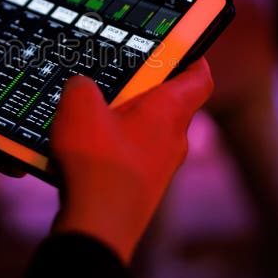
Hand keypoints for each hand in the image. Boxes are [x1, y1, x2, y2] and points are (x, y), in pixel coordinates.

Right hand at [51, 58, 213, 263]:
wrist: (96, 228)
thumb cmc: (98, 166)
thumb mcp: (78, 105)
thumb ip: (82, 85)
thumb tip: (82, 87)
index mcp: (170, 111)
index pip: (199, 77)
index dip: (193, 58)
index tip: (180, 48)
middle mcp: (172, 140)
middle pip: (166, 104)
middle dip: (139, 91)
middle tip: (111, 80)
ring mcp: (158, 169)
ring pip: (143, 134)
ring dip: (118, 123)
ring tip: (83, 119)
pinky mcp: (138, 190)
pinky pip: (126, 159)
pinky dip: (107, 151)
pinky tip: (78, 152)